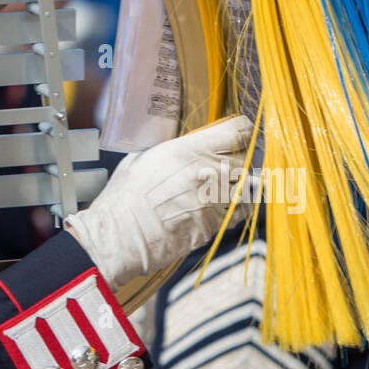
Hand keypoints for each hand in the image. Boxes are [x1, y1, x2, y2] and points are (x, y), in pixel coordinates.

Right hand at [65, 115, 253, 288]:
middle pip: (245, 158)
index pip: (237, 132)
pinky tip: (219, 205)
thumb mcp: (143, 158)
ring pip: (248, 186)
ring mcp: (214, 201)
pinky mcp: (216, 225)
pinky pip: (241, 211)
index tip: (236, 135)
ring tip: (222, 186)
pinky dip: (236, 207)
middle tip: (225, 163)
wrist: (120, 236)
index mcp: (189, 150)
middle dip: (238, 159)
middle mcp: (207, 173)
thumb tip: (188, 148)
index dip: (240, 132)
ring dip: (239, 184)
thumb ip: (174, 150)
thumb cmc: (125, 197)